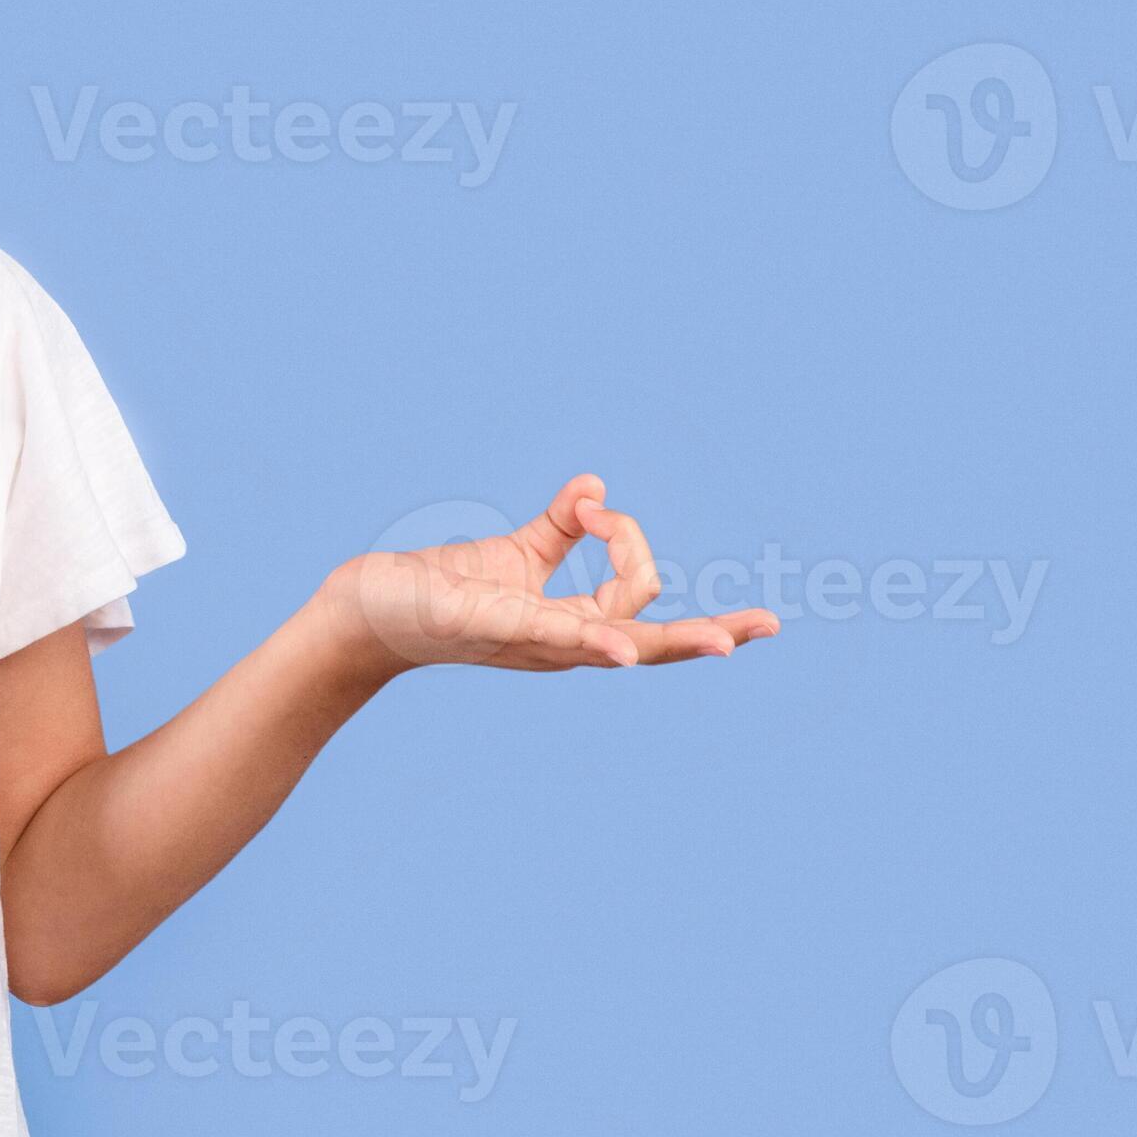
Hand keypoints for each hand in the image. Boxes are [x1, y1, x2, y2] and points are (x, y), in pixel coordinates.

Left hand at [322, 474, 780, 681]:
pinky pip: (544, 632)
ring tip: (723, 645)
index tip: (589, 506)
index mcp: (569, 627)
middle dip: (710, 634)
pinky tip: (622, 651)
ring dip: (668, 642)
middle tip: (769, 626)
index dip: (629, 542)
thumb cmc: (441, 590)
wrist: (367, 611)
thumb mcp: (512, 554)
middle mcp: (557, 642)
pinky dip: (588, 639)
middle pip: (649, 641)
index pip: (641, 605)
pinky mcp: (483, 624)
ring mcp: (525, 638)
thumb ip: (558, 526)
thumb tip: (596, 485)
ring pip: (608, 641)